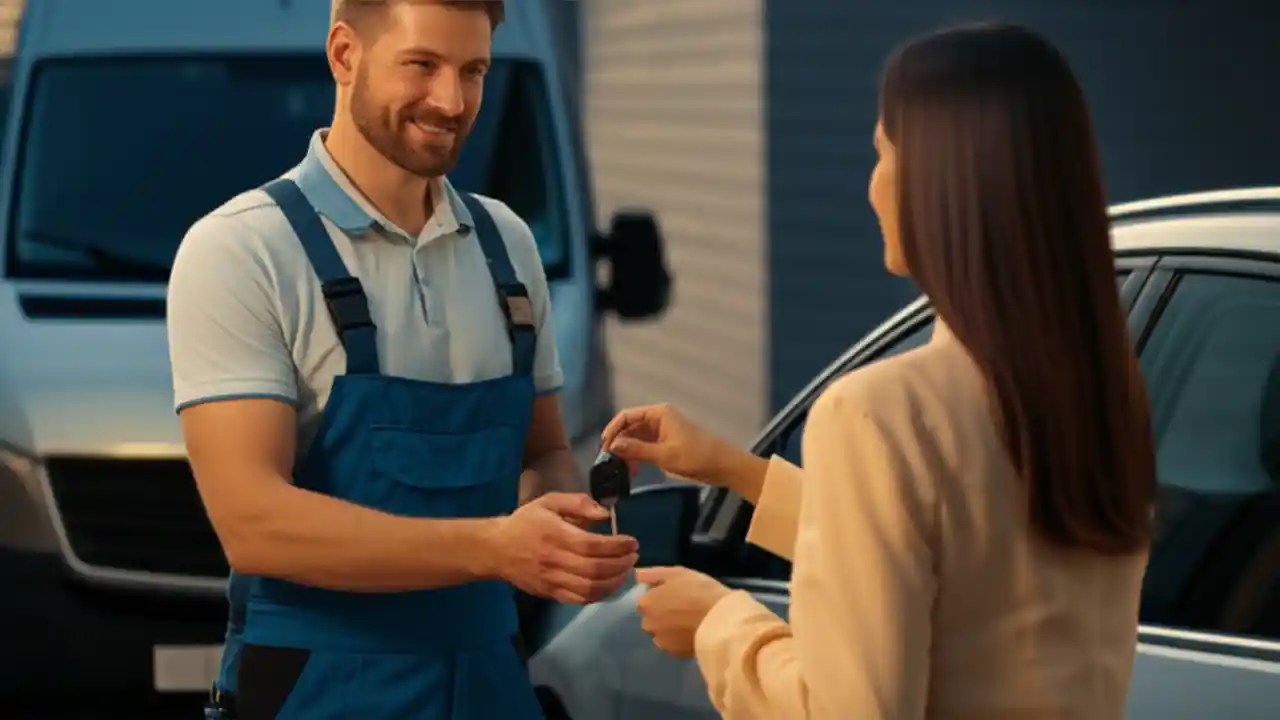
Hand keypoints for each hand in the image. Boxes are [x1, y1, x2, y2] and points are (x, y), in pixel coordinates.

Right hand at [490, 492, 638, 604]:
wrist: (496, 549)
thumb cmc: (526, 522)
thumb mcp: (549, 502)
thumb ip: (578, 503)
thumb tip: (605, 514)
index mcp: (556, 535)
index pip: (593, 545)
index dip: (617, 546)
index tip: (632, 542)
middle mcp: (555, 560)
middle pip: (595, 569)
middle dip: (621, 564)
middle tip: (634, 557)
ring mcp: (552, 581)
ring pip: (590, 589)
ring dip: (614, 582)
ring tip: (626, 571)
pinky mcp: (550, 594)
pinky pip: (580, 600)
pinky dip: (600, 595)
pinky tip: (610, 585)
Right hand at [601, 403, 740, 485]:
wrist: (724, 465)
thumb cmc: (696, 457)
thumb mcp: (664, 455)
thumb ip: (637, 450)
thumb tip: (612, 446)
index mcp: (659, 413)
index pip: (627, 416)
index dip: (613, 429)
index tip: (603, 447)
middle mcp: (659, 418)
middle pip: (630, 426)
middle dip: (618, 442)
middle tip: (608, 461)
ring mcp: (663, 430)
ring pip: (637, 437)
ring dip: (627, 451)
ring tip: (619, 468)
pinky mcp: (667, 442)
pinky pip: (646, 445)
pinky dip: (638, 455)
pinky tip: (633, 469)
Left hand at [635, 566, 732, 657]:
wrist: (721, 621)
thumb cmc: (699, 591)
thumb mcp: (676, 573)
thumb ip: (653, 574)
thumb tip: (636, 575)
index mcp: (646, 603)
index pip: (646, 599)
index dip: (661, 595)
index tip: (677, 593)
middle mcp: (648, 624)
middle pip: (652, 617)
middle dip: (662, 613)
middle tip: (684, 607)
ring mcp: (661, 642)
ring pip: (661, 632)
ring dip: (670, 628)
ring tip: (690, 621)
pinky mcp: (675, 654)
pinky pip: (673, 644)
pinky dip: (679, 640)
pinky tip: (694, 632)